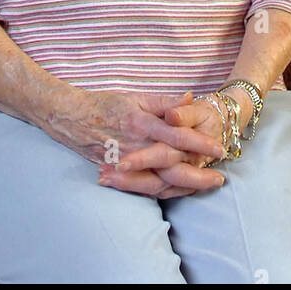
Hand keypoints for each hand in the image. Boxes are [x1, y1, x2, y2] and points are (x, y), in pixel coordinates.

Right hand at [56, 88, 225, 185]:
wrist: (71, 118)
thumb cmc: (105, 104)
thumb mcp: (135, 97)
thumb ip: (164, 101)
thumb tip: (190, 98)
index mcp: (142, 124)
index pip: (177, 136)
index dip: (200, 142)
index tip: (219, 148)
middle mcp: (136, 148)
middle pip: (172, 167)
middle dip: (198, 175)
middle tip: (219, 178)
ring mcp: (128, 165)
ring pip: (161, 183)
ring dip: (185, 187)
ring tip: (205, 187)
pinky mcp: (120, 175)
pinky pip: (146, 189)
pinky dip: (165, 192)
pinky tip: (180, 191)